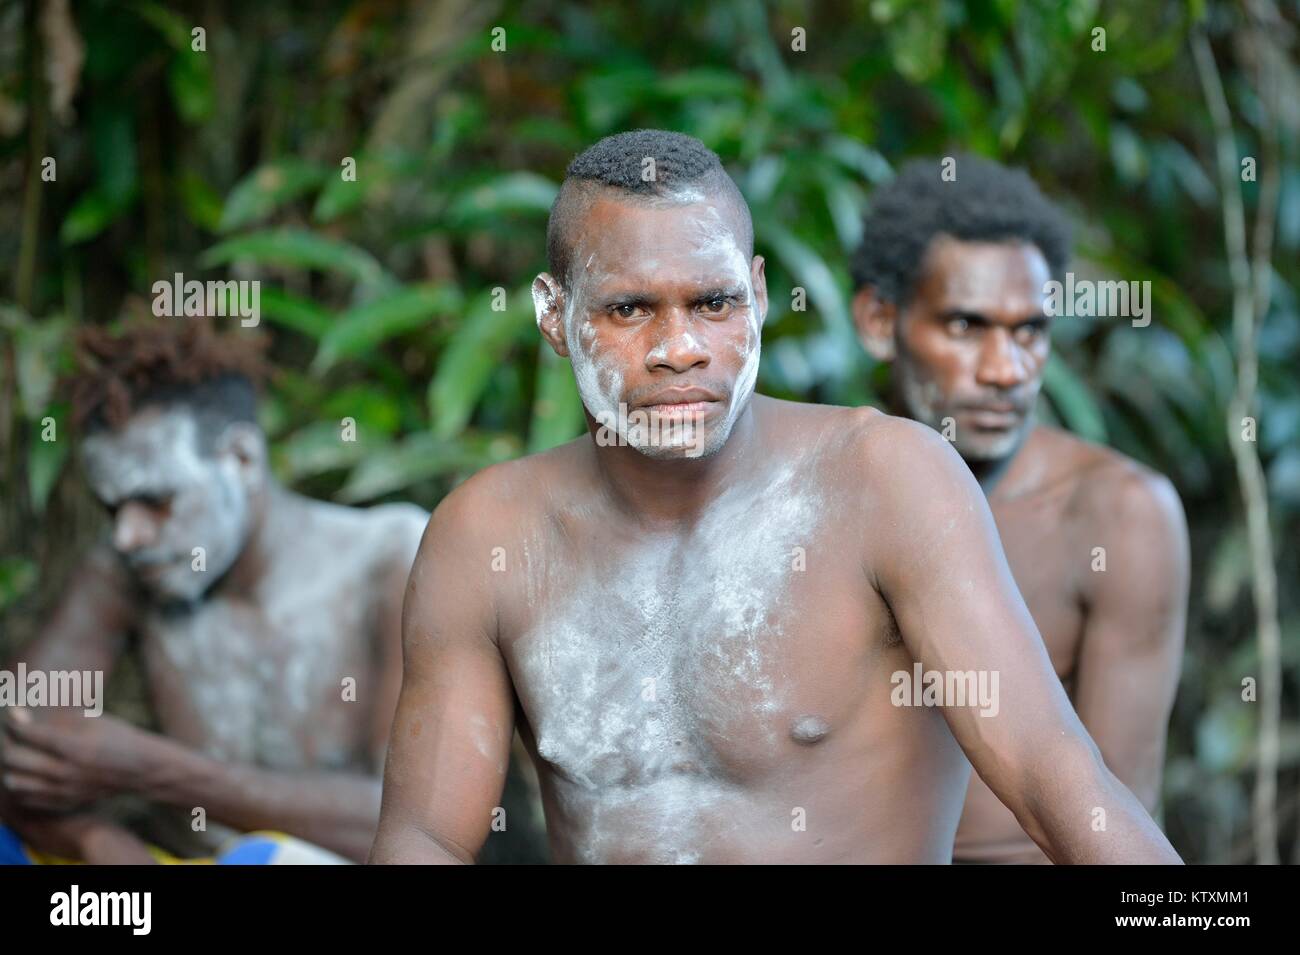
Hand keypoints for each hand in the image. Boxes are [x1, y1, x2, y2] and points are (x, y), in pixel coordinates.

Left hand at [1, 706, 163, 809]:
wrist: (140, 770)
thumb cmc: (117, 738)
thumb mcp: (93, 720)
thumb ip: (57, 719)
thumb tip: (22, 716)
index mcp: (74, 747)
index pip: (28, 733)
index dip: (14, 719)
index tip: (12, 712)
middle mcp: (65, 772)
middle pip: (14, 758)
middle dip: (6, 741)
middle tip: (10, 732)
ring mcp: (63, 791)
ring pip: (14, 781)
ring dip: (10, 765)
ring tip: (16, 752)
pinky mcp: (63, 803)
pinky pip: (26, 797)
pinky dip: (20, 783)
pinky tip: (26, 771)